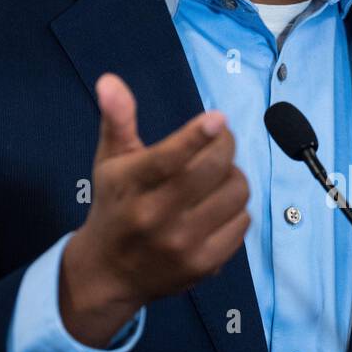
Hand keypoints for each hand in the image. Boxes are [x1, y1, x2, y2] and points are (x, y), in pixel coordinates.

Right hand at [58, 72, 250, 347]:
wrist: (109, 272)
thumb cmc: (113, 205)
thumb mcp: (110, 160)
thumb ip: (117, 118)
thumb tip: (109, 80)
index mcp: (132, 185)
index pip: (168, 159)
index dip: (196, 137)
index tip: (218, 119)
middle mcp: (156, 216)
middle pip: (212, 170)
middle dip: (224, 145)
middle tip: (219, 140)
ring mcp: (183, 244)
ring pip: (236, 193)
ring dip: (232, 176)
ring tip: (215, 176)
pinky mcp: (204, 265)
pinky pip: (242, 223)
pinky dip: (236, 208)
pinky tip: (217, 206)